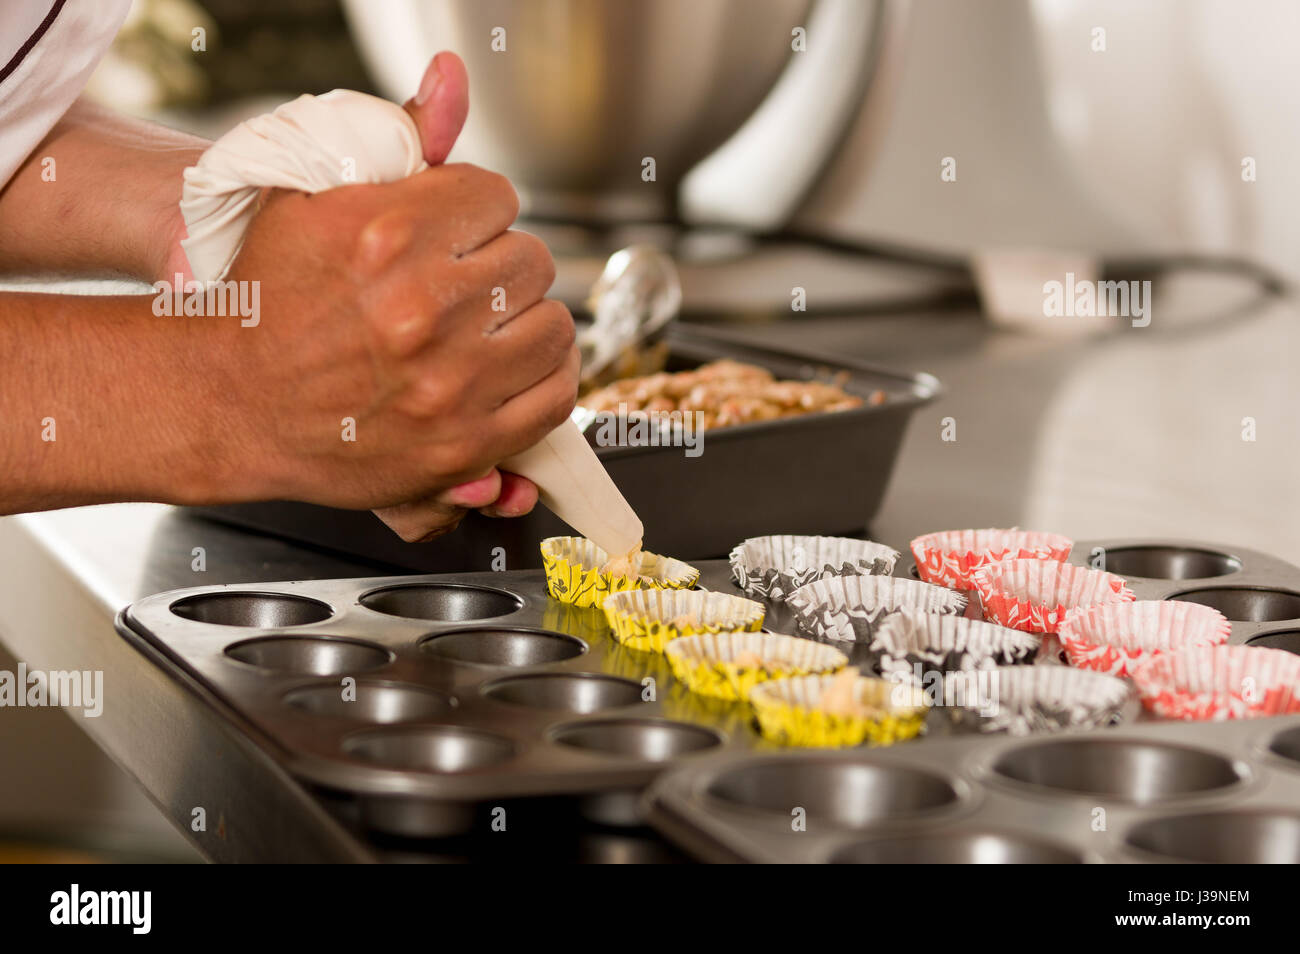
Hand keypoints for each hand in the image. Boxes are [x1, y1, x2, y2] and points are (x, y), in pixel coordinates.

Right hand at [215, 56, 576, 540]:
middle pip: (531, 260)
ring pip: (554, 326)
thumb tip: (452, 78)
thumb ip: (392, 137)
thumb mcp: (305, 196)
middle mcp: (424, 308)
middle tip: (469, 285)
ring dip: (529, 321)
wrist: (227, 404)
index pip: (497, 197)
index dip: (479, 213)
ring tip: (491, 327)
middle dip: (503, 266)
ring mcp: (449, 381)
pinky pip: (554, 396)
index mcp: (388, 236)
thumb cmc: (266, 300)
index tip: (459, 234)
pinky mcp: (464, 442)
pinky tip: (516, 368)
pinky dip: (547, 378)